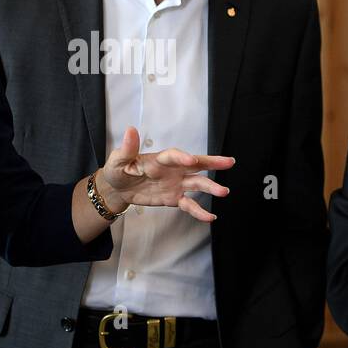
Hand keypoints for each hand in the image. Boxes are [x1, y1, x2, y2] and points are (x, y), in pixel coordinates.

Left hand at [96, 126, 233, 222]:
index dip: (183, 157)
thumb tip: (130, 130)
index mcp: (159, 159)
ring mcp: (175, 184)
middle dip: (212, 163)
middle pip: (195, 164)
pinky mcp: (174, 198)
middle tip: (229, 162)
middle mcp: (172, 169)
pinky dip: (199, 211)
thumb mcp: (118, 160)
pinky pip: (189, 204)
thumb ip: (127, 148)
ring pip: (197, 184)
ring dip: (210, 187)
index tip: (192, 160)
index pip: (174, 155)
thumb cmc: (118, 170)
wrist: (118, 188)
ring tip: (223, 191)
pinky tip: (210, 217)